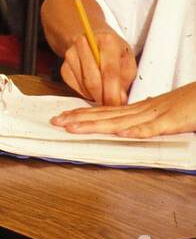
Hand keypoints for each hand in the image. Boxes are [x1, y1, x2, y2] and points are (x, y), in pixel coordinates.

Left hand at [52, 82, 195, 137]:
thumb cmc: (189, 104)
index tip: (64, 119)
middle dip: (79, 120)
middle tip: (56, 122)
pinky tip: (121, 134)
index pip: (106, 112)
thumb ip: (144, 120)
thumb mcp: (161, 113)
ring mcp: (157, 115)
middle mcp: (143, 110)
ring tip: (74, 128)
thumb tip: (127, 128)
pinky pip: (153, 127)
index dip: (83, 116)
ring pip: (121, 121)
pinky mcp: (173, 121)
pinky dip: (137, 131)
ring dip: (96, 125)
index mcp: (139, 109)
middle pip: (106, 116)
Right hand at [59, 27, 136, 106]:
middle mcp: (85, 44)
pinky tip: (94, 89)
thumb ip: (126, 78)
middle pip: (93, 80)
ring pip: (83, 86)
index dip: (112, 92)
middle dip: (103, 97)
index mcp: (107, 41)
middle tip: (111, 105)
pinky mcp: (64, 66)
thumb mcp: (128, 59)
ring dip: (95, 95)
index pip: (109, 71)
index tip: (117, 104)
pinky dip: (86, 93)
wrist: (94, 39)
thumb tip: (119, 98)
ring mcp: (71, 55)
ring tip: (105, 93)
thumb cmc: (114, 50)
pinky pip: (74, 87)